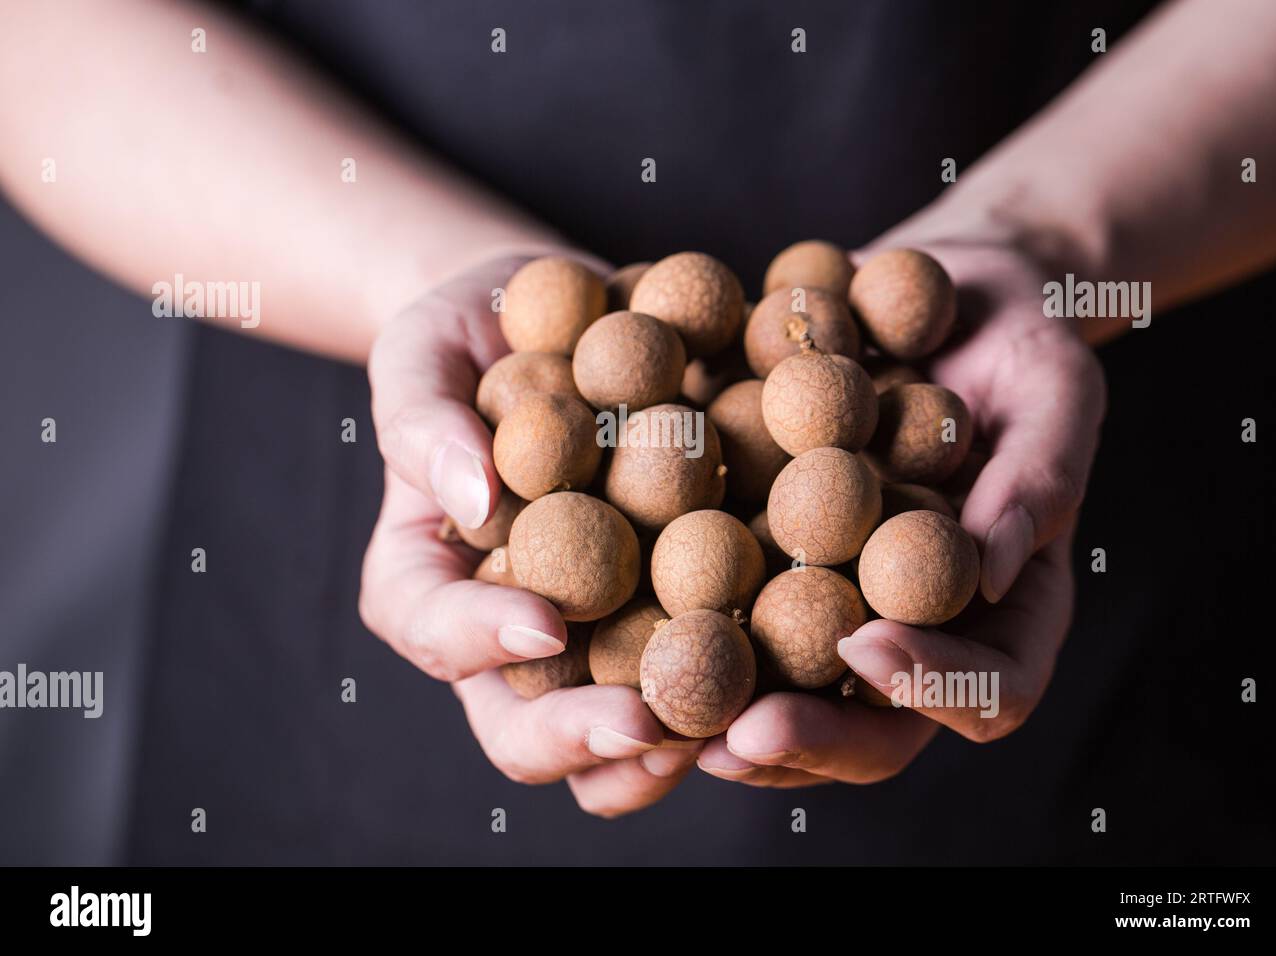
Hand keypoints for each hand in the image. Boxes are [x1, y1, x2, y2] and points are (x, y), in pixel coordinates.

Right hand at [359, 255, 700, 815]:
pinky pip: (704, 663)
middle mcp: (510, 637)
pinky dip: (748, 677)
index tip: (544, 622)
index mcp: (429, 586)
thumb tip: (476, 497)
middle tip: (649, 724)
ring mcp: (595, 636)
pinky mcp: (670, 609)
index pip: (435, 634)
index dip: (481, 642)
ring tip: (737, 719)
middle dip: (586, 739)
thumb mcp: (420, 355)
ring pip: (619, 734)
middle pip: (525, 730)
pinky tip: (801, 659)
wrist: (551, 323)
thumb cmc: (461, 339)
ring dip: (673, 741)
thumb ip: (426, 422)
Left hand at [699, 239, 1104, 784]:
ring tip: (659, 707)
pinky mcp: (773, 568)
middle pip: (877, 728)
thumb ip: (1040, 473)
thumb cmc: (1020, 344)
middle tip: (737, 734)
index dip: (932, 688)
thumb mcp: (1055, 387)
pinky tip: (619, 621)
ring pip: (794, 695)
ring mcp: (841, 608)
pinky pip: (732, 617)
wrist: (942, 299)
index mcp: (1006, 614)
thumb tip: (996, 566)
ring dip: (729, 712)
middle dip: (809, 736)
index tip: (867, 646)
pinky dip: (681, 629)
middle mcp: (916, 633)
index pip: (991, 690)